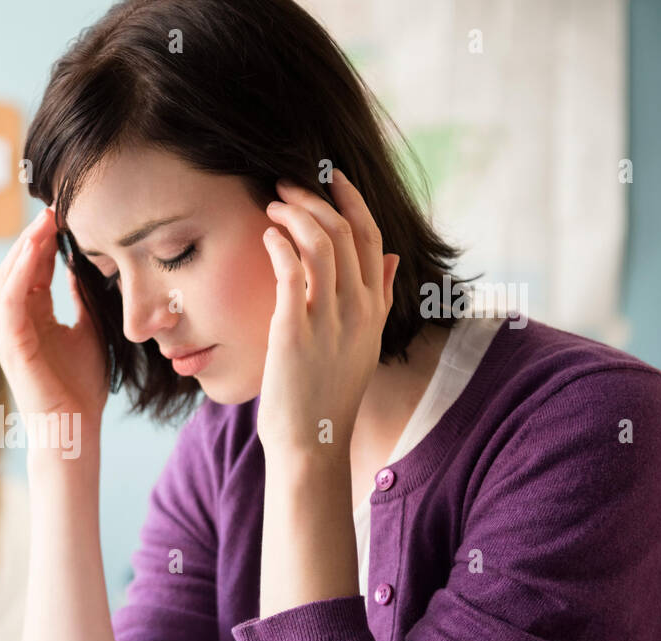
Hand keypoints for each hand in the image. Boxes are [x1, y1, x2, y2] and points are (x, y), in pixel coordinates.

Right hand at [0, 207, 108, 439]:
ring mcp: (8, 331)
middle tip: (55, 205)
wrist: (75, 425)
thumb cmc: (82, 386)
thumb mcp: (89, 329)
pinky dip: (19, 273)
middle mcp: (15, 320)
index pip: (34, 268)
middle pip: (19, 266)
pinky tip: (33, 250)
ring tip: (45, 220)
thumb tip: (82, 266)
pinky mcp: (10, 343)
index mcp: (33, 316)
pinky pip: (9, 299)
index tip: (67, 213)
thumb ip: (81, 299)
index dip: (47, 240)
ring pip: (10, 277)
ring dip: (26, 246)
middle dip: (36, 235)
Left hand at [256, 169, 399, 460]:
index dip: (352, 200)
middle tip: (284, 187)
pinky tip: (267, 237)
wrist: (312, 443)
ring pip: (321, 243)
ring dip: (295, 215)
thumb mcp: (363, 344)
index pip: (372, 237)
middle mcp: (359, 309)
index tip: (330, 177)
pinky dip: (280, 245)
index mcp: (376, 308)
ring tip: (271, 206)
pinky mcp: (296, 331)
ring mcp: (330, 319)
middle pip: (344, 232)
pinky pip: (292, 271)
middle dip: (314, 199)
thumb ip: (380, 298)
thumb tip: (393, 260)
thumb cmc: (328, 395)